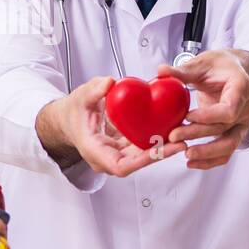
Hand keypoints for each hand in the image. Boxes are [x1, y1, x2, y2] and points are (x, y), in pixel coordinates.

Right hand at [36, 76, 186, 177]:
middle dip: (160, 154)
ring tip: (182, 136)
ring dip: (162, 148)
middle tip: (181, 141)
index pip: (120, 166)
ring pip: (141, 156)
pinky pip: (140, 147)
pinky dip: (155, 139)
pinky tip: (170, 129)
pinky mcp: (122, 148)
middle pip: (137, 163)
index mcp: (94, 151)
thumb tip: (110, 83)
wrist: (66, 119)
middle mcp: (106, 158)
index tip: (158, 151)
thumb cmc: (72, 112)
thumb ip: (94, 90)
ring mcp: (115, 154)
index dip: (141, 161)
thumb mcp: (80, 97)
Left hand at [158, 50, 248, 169]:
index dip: (208, 116)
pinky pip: (226, 151)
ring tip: (186, 156)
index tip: (187, 116)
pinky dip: (211, 160)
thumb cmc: (220, 65)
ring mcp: (243, 122)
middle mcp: (247, 107)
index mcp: (242, 87)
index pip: (229, 109)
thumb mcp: (202, 63)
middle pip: (224, 128)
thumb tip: (161, 71)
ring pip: (229, 145)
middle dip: (198, 134)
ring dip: (207, 153)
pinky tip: (192, 163)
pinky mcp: (235, 132)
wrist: (234, 71)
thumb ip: (182, 70)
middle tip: (174, 136)